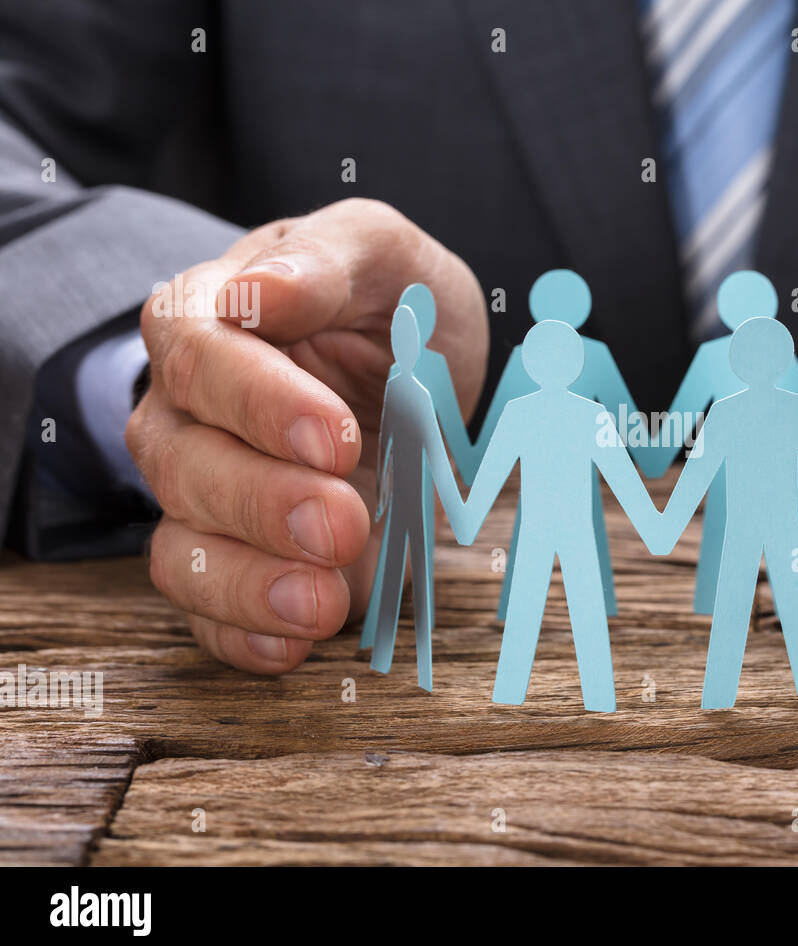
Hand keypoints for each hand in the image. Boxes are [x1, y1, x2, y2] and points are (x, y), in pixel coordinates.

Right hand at [127, 199, 487, 674]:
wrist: (419, 371)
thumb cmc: (392, 304)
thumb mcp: (385, 256)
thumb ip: (327, 259)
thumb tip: (260, 289)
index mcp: (209, 321)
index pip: (198, 357)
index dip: (257, 402)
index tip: (334, 437)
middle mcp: (189, 414)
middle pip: (184, 464)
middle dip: (262, 502)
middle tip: (343, 521)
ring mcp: (207, 496)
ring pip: (184, 548)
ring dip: (249, 583)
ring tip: (321, 604)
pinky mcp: (241, 560)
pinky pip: (208, 612)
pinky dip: (244, 636)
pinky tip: (295, 645)